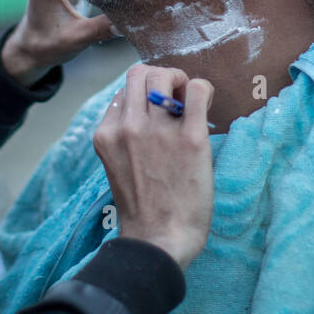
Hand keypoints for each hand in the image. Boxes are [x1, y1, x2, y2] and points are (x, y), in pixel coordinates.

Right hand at [92, 64, 214, 270]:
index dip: (144, 94)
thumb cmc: (142, 209)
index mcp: (107, 134)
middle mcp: (128, 127)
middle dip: (162, 78)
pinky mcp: (190, 138)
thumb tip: (145, 109)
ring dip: (181, 81)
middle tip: (177, 97)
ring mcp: (158, 131)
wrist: (159, 241)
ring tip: (190, 102)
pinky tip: (206, 108)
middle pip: (141, 72)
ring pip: (166, 73)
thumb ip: (123, 136)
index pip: (124, 89)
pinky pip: (198, 89)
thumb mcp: (116, 165)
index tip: (158, 109)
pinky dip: (204, 91)